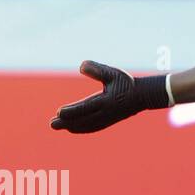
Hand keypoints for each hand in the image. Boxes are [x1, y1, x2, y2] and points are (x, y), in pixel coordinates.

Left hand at [50, 60, 166, 133]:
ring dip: (71, 126)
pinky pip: (91, 127)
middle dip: (66, 123)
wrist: (142, 96)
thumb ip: (97, 69)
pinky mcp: (107, 121)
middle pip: (82, 120)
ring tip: (57, 125)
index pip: (85, 108)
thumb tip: (81, 65)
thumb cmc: (126, 83)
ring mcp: (106, 119)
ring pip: (85, 125)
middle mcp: (105, 113)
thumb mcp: (112, 73)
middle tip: (51, 124)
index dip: (71, 111)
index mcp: (105, 102)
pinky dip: (80, 128)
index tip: (59, 112)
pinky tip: (71, 128)